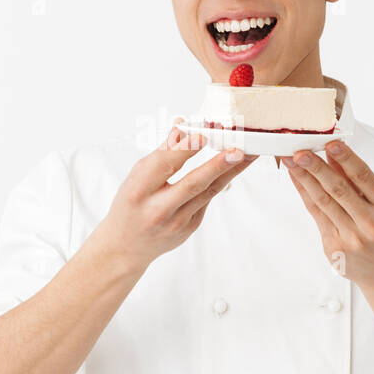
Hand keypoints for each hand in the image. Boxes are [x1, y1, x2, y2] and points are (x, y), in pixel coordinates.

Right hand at [93, 119, 257, 271]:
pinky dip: (218, 182)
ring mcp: (176, 222)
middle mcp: (158, 209)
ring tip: (247, 154)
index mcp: (138, 191)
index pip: (164, 165)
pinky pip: (206, 200)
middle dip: (217, 165)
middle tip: (237, 150)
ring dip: (229, 172)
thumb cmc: (130, 205)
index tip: (203, 134)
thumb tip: (182, 127)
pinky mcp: (189, 228)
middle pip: (192, 183)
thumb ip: (162, 153)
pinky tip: (232, 168)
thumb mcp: (136, 177)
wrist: (126, 246)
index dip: (185, 149)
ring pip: (207, 192)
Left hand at [282, 140, 373, 291]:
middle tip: (301, 152)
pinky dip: (305, 194)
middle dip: (318, 169)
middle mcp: (370, 223)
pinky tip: (296, 178)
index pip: (364, 178)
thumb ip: (358, 179)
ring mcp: (351, 238)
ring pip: (323, 202)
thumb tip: (334, 152)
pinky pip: (316, 214)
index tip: (331, 144)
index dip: (346, 159)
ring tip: (292, 161)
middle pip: (339, 190)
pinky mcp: (333, 247)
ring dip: (305, 178)